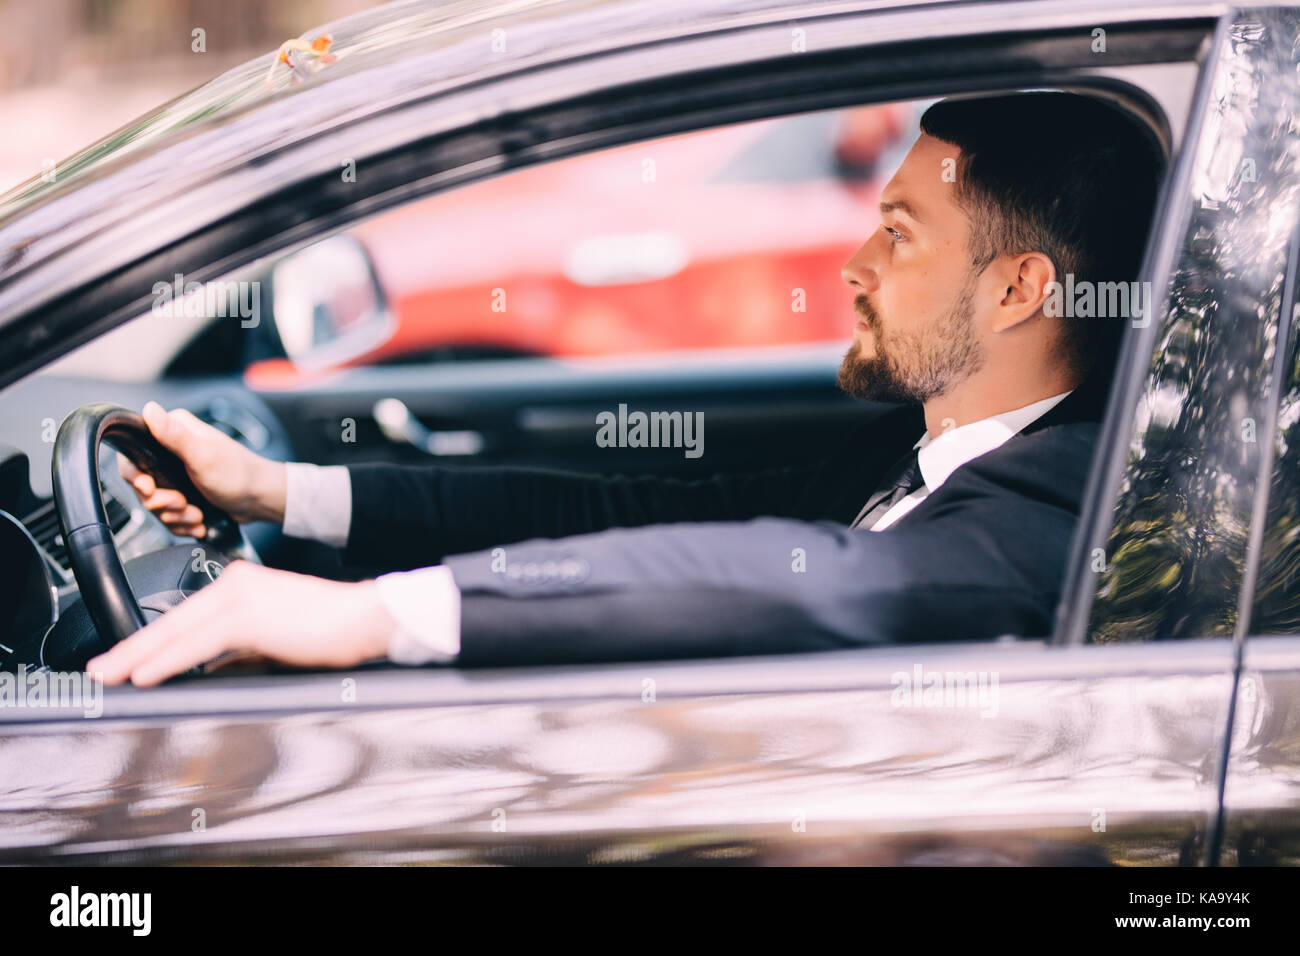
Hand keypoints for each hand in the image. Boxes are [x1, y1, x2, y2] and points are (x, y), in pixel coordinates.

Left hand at [86, 562, 395, 685]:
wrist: (363, 618)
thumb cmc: (330, 629)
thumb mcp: (273, 640)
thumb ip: (239, 649)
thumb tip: (211, 668)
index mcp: (242, 583)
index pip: (185, 615)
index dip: (151, 640)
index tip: (127, 659)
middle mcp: (236, 582)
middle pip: (172, 619)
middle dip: (132, 648)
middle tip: (101, 669)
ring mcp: (241, 596)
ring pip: (177, 630)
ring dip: (139, 655)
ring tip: (112, 675)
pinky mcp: (248, 616)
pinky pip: (197, 642)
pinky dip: (168, 660)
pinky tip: (147, 674)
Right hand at [118, 401, 286, 537]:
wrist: (261, 500)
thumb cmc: (239, 475)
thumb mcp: (203, 455)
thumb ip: (175, 435)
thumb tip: (149, 409)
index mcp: (174, 433)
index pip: (132, 454)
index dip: (135, 477)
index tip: (149, 488)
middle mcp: (172, 451)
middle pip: (141, 485)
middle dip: (162, 503)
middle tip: (182, 504)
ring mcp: (177, 475)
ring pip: (155, 504)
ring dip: (175, 516)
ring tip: (196, 514)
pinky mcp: (184, 494)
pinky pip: (169, 516)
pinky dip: (183, 524)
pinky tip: (199, 521)